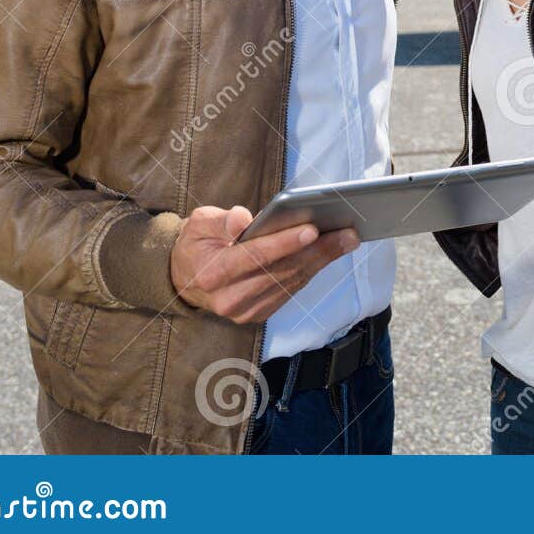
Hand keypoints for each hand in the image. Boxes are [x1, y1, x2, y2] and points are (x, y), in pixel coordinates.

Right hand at [170, 205, 359, 323]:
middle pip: (281, 272)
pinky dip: (312, 270)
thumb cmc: (197, 244)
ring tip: (346, 239)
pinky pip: (291, 290)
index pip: (254, 257)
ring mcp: (245, 311)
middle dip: (317, 251)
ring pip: (291, 282)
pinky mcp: (258, 314)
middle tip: (347, 232)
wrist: (186, 279)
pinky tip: (330, 252)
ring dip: (322, 260)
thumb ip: (220, 220)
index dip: (284, 243)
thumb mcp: (198, 224)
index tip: (312, 229)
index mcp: (212, 273)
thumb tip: (243, 219)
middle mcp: (229, 298)